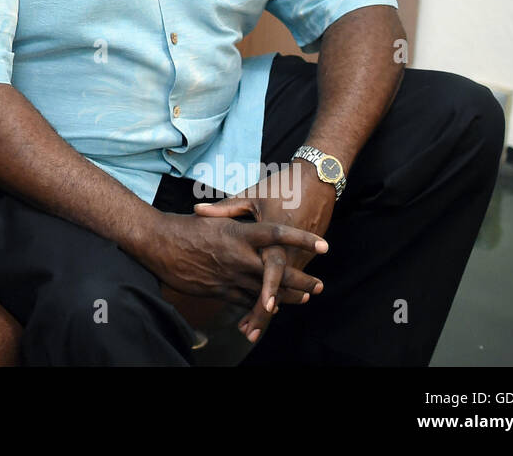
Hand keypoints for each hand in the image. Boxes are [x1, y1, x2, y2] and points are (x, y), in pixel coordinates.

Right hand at [136, 211, 327, 310]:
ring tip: (305, 297)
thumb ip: (233, 218)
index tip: (324, 245)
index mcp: (239, 233)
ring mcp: (231, 276)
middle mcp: (239, 256)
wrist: (159, 245)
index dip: (302, 239)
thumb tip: (248, 215)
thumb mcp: (213, 218)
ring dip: (288, 296)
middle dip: (301, 279)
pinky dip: (263, 304)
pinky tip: (274, 306)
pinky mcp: (222, 291)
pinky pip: (248, 301)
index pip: (278, 234)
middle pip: (279, 271)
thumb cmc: (186, 227)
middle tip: (319, 284)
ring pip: (267, 291)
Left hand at [194, 160, 335, 342]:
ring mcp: (297, 256)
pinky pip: (286, 282)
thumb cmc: (280, 187)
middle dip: (264, 311)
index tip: (264, 304)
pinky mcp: (300, 258)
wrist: (315, 182)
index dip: (269, 285)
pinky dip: (275, 297)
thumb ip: (225, 208)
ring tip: (249, 330)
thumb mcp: (252, 196)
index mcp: (275, 234)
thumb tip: (197, 211)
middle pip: (278, 287)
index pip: (274, 265)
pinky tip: (259, 313)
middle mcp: (288, 250)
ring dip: (267, 310)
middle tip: (250, 331)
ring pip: (283, 289)